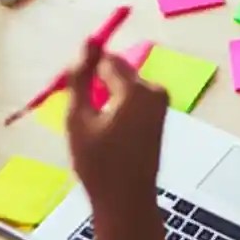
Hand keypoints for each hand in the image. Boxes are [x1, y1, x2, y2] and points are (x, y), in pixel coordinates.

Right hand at [65, 42, 167, 239]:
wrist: (126, 199)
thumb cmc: (99, 163)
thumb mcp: (78, 118)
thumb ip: (80, 77)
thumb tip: (88, 41)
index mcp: (136, 90)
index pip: (107, 60)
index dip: (88, 75)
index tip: (78, 99)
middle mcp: (155, 90)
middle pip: (118, 70)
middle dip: (99, 85)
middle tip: (87, 118)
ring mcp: (162, 102)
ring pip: (125, 83)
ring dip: (108, 97)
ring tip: (99, 129)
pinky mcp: (161, 112)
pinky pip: (134, 96)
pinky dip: (120, 106)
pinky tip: (112, 132)